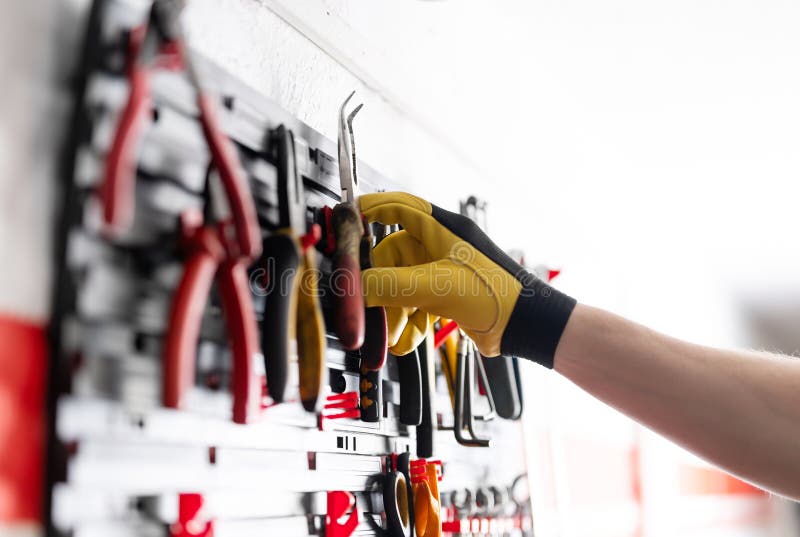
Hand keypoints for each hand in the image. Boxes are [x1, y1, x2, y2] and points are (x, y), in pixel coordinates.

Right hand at [360, 192, 575, 365]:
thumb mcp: (437, 287)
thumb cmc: (498, 294)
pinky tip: (406, 340)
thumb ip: (392, 285)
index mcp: (443, 229)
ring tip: (390, 333)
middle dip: (379, 285)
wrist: (526, 326)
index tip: (347, 217)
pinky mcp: (445, 295)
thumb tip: (356, 286)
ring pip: (400, 284)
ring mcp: (442, 271)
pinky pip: (414, 303)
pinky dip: (407, 321)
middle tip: (367, 306)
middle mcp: (441, 246)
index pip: (401, 207)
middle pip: (392, 257)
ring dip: (392, 310)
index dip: (372, 208)